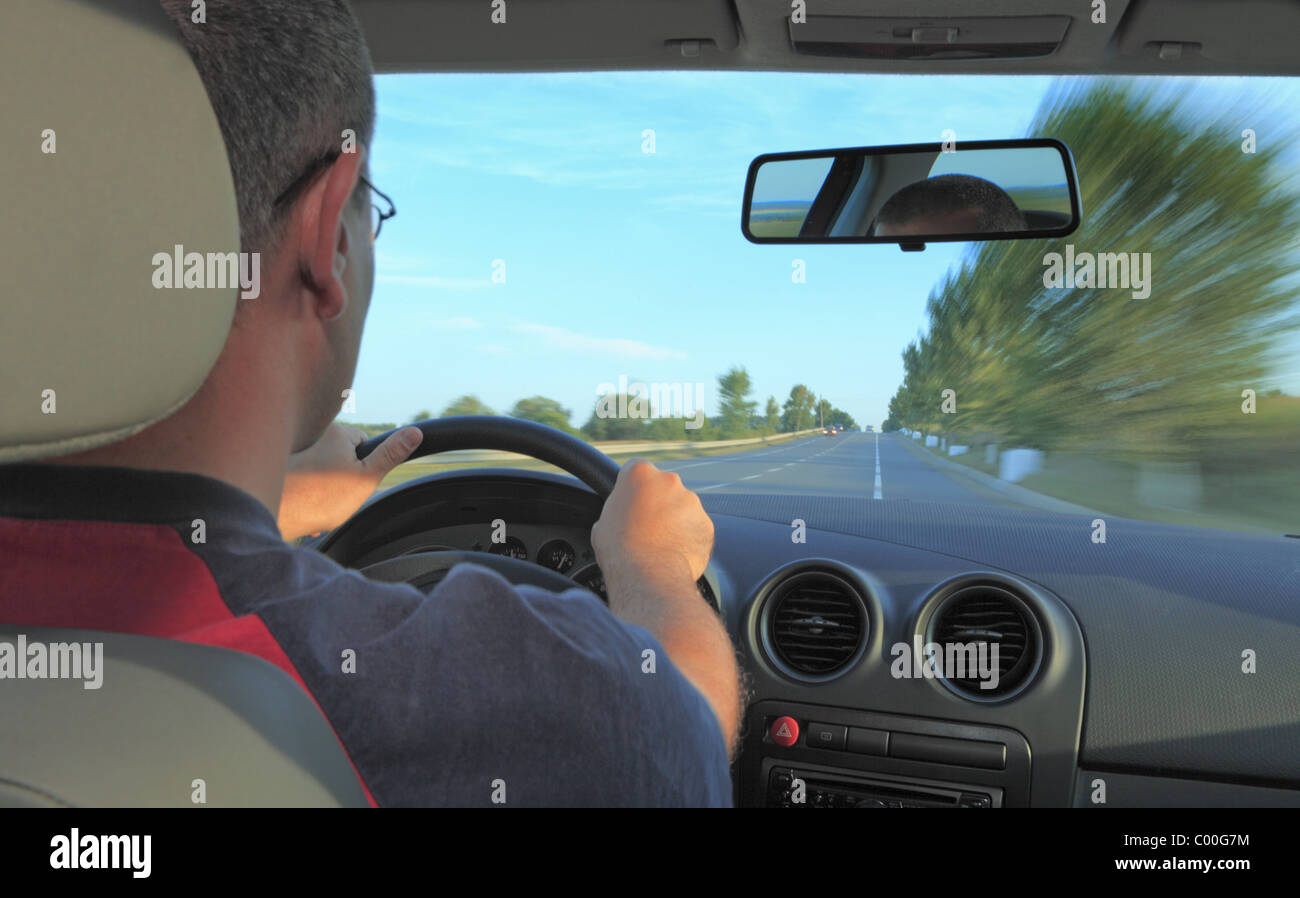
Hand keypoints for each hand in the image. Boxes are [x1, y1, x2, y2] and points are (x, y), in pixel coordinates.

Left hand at [278, 423, 422, 540]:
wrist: (275, 515)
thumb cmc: (320, 499)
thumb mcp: (366, 478)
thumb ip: (390, 455)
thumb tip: (414, 433)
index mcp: (334, 432)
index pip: (361, 442)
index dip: (363, 464)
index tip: (355, 480)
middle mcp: (311, 434)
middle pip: (339, 456)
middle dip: (342, 477)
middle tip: (337, 497)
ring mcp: (293, 450)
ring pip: (321, 469)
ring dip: (324, 489)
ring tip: (320, 507)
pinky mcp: (280, 467)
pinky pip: (302, 478)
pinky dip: (306, 493)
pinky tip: (305, 509)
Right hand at [591, 459, 713, 585]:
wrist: (648, 575)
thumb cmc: (619, 549)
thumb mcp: (602, 523)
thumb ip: (616, 510)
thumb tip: (619, 518)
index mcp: (639, 473)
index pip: (635, 469)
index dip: (632, 488)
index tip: (631, 502)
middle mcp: (669, 481)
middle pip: (663, 487)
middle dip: (657, 503)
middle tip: (645, 527)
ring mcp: (691, 502)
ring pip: (683, 508)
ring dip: (674, 521)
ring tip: (659, 545)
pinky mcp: (706, 523)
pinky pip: (696, 528)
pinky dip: (688, 539)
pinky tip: (674, 553)